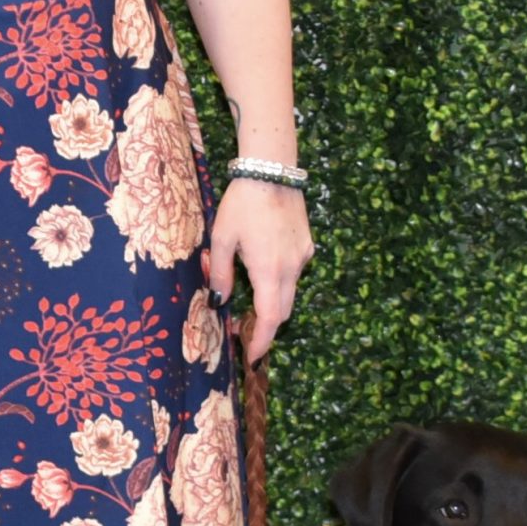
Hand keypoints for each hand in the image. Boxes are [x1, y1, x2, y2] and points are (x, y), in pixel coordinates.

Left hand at [207, 179, 312, 357]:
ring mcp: (303, 256)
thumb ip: (220, 272)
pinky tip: (259, 260)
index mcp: (268, 269)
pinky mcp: (306, 245)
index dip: (262, 341)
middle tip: (240, 325)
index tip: (253, 355)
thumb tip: (219, 300)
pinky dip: (278, 278)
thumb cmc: (242, 203)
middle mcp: (291, 268)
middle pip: (282, 310)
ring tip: (244, 286)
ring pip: (288, 291)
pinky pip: (293, 272)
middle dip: (264, 324)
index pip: (270, 318)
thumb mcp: (221, 238)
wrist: (272, 170)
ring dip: (270, 298)